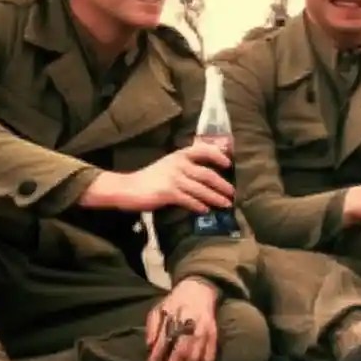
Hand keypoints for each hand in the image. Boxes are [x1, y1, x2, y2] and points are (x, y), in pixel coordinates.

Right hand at [82, 141, 232, 213]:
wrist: (127, 188)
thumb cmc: (151, 178)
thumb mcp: (169, 165)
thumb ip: (187, 166)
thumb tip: (211, 173)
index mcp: (179, 155)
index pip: (203, 151)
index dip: (218, 156)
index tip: (229, 163)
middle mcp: (178, 164)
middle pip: (207, 174)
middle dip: (222, 185)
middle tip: (233, 193)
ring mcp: (173, 178)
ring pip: (201, 189)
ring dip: (216, 198)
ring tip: (226, 204)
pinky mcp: (168, 193)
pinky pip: (189, 200)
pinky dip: (199, 205)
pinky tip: (206, 210)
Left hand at [146, 278, 220, 360]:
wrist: (200, 290)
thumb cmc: (176, 301)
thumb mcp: (159, 309)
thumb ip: (153, 327)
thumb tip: (149, 347)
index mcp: (178, 317)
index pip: (167, 339)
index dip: (159, 354)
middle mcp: (193, 326)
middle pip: (183, 353)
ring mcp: (205, 332)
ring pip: (197, 357)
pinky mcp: (214, 336)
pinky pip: (211, 356)